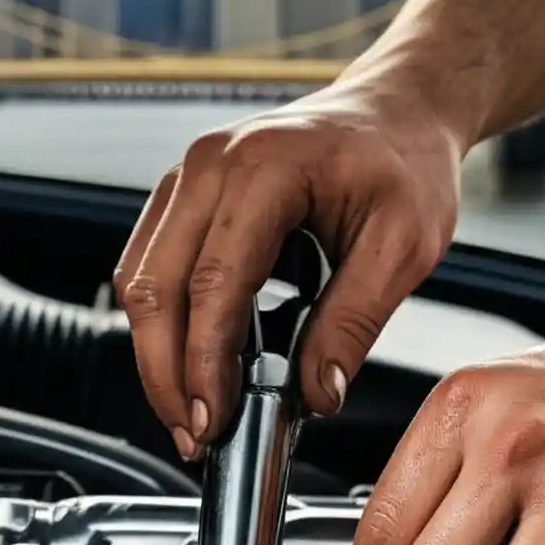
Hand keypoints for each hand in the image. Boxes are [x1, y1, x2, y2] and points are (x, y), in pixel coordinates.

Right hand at [113, 79, 467, 459]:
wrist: (396, 110)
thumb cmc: (404, 161)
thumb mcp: (405, 245)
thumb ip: (354, 321)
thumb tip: (316, 394)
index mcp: (265, 166)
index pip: (214, 282)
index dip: (205, 362)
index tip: (216, 419)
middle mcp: (210, 163)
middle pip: (154, 284)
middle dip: (166, 372)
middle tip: (195, 434)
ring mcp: (189, 174)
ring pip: (139, 278)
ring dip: (156, 353)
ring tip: (191, 411)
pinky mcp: (185, 194)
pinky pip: (150, 264)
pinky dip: (164, 321)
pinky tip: (193, 364)